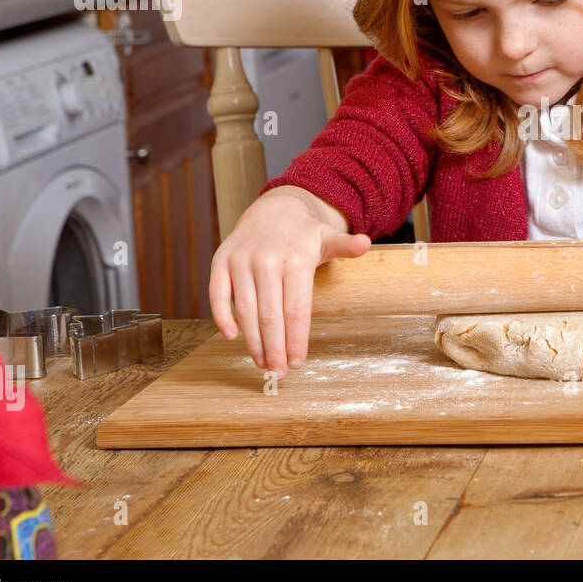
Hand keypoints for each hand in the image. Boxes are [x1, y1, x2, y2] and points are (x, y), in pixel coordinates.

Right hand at [208, 188, 371, 378]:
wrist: (274, 208)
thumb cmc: (303, 235)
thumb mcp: (328, 238)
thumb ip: (345, 246)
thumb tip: (365, 242)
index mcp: (296, 259)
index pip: (296, 310)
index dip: (296, 340)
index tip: (298, 363)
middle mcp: (267, 260)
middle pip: (271, 316)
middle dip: (275, 349)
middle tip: (279, 373)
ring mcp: (241, 261)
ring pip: (245, 310)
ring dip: (252, 341)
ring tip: (262, 363)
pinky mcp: (221, 261)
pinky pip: (217, 294)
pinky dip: (222, 317)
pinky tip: (233, 338)